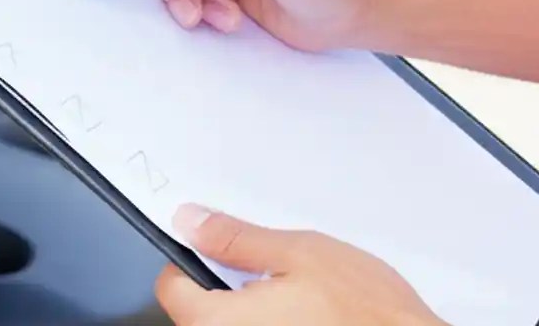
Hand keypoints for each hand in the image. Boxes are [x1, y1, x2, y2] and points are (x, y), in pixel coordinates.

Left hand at [155, 204, 444, 325]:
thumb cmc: (368, 313)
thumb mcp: (299, 253)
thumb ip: (235, 239)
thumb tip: (192, 222)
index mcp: (219, 322)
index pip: (171, 288)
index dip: (187, 259)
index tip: (209, 246)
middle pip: (201, 310)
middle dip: (227, 285)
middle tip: (269, 271)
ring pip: (234, 324)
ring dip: (254, 307)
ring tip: (297, 296)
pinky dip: (276, 322)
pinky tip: (309, 317)